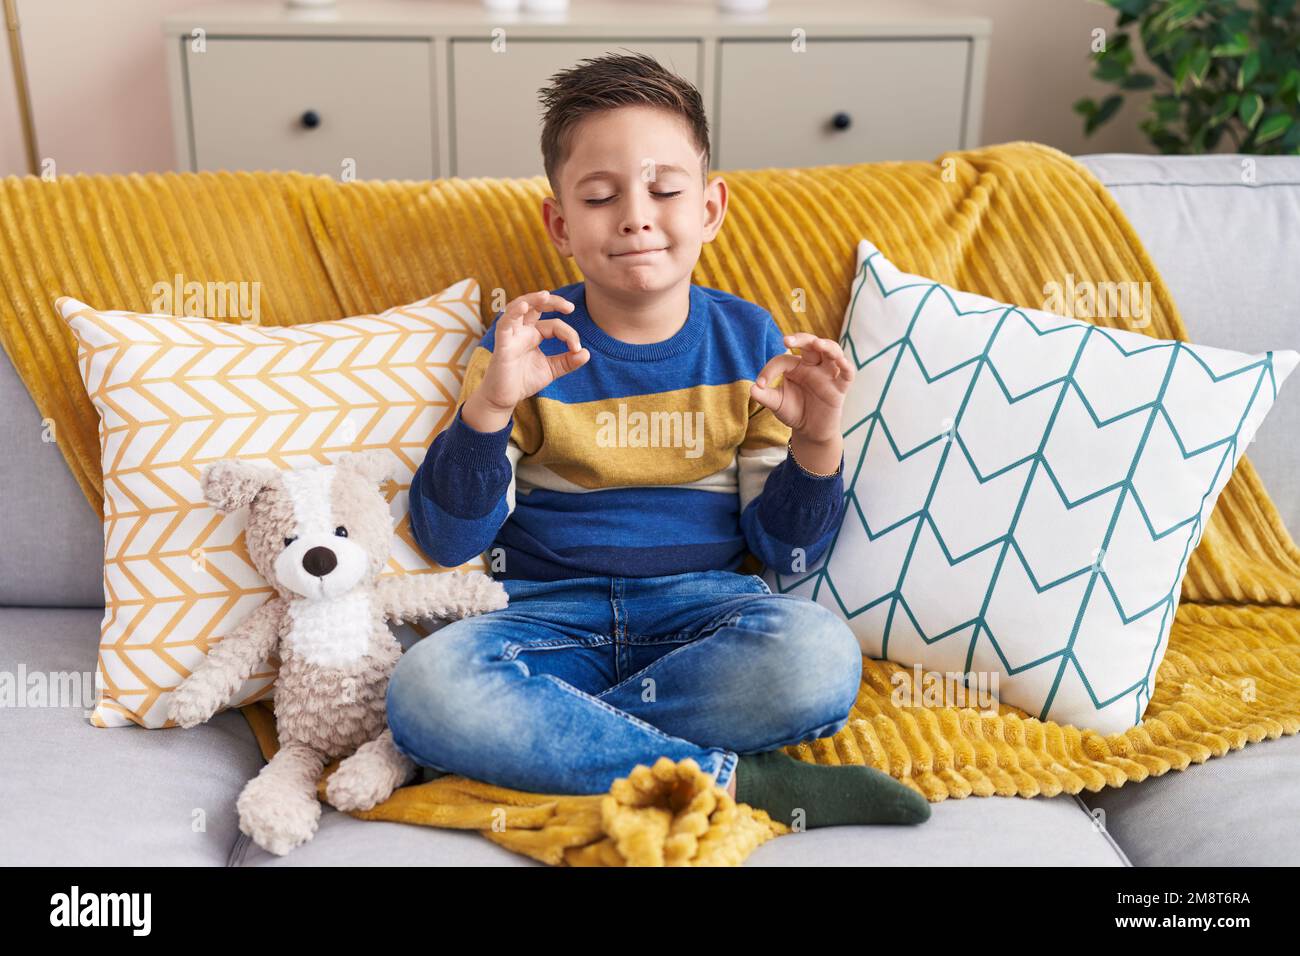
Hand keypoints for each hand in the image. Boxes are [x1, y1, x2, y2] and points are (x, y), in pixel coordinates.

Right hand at [474, 291, 588, 414]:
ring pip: (518, 307)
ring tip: (545, 295)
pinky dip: (513, 312)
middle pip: (536, 306)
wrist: (504, 399)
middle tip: (570, 307)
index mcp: (534, 334)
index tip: (577, 349)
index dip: (569, 334)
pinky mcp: (502, 344)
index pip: (554, 325)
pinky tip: (524, 305)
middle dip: (552, 301)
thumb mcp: (551, 370)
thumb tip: (586, 353)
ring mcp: (511, 335)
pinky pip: (505, 323)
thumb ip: (568, 362)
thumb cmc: (523, 381)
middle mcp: (522, 331)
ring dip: (531, 299)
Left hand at [751, 332, 853, 443]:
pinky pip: (847, 374)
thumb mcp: (777, 404)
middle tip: (787, 340)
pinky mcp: (840, 388)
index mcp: (796, 366)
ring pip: (832, 352)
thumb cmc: (794, 412)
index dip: (770, 370)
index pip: (783, 360)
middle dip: (801, 339)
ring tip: (818, 344)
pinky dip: (847, 367)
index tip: (760, 384)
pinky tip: (841, 362)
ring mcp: (828, 375)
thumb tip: (752, 389)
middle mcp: (813, 366)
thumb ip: (765, 396)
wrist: (810, 431)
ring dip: (827, 346)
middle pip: (811, 344)